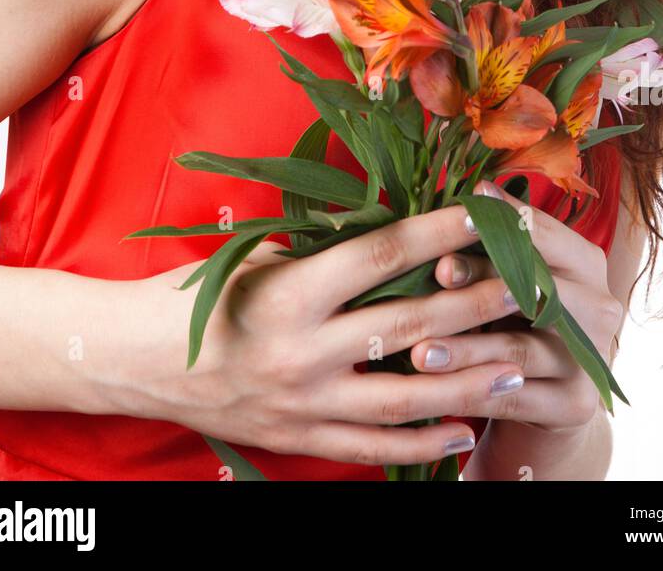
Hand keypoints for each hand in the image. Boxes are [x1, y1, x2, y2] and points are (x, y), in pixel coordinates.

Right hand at [118, 203, 554, 467]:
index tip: (486, 217)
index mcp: (292, 290)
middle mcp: (304, 350)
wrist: (136, 360)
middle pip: (410, 323)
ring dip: (468, 379)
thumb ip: (326, 251)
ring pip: (406, 395)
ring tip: (518, 365)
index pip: (384, 254)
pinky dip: (426, 439)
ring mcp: (306, 402)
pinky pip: (376, 445)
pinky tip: (466, 427)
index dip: (440, 234)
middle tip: (526, 286)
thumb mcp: (260, 256)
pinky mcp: (302, 438)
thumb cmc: (199, 294)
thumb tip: (396, 232)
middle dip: (475, 302)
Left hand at [406, 179, 623, 432]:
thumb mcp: (508, 279)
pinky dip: (470, 392)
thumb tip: (448, 208)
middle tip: (439, 270)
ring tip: (419, 348)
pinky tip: (433, 388)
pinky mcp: (575, 407)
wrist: (539, 400)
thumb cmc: (513, 319)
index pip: (546, 232)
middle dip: (484, 276)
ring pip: (519, 348)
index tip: (468, 200)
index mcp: (586, 263)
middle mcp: (600, 308)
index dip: (507, 216)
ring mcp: (592, 362)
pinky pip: (514, 400)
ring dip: (466, 347)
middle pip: (538, 288)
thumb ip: (490, 247)